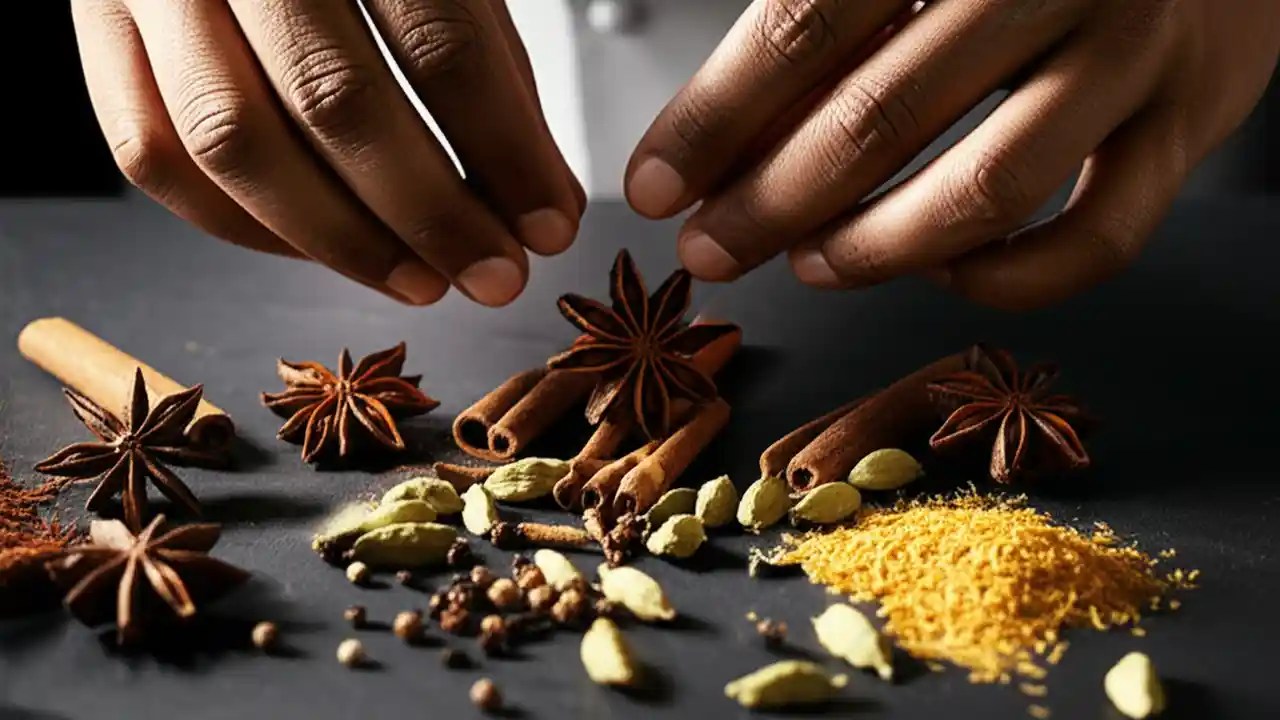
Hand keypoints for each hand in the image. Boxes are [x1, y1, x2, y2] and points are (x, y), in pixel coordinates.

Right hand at [73, 0, 583, 306]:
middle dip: (430, 214)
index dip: (504, 151)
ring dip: (339, 241)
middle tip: (493, 275)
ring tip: (421, 281)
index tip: (550, 225)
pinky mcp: (96, 24)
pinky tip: (321, 251)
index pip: (441, 43)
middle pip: (335, 101)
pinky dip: (245, 225)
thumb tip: (541, 200)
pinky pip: (155, 156)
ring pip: (232, 144)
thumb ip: (491, 69)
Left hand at [627, 0, 1279, 309]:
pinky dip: (1009, 278)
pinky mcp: (1192, 121)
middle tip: (713, 249)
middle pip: (881, 115)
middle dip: (772, 203)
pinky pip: (1098, 237)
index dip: (714, 120)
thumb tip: (719, 143)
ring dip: (877, 249)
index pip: (803, 26)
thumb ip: (829, 30)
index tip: (657, 186)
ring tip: (811, 267)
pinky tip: (944, 272)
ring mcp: (1135, 51)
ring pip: (988, 189)